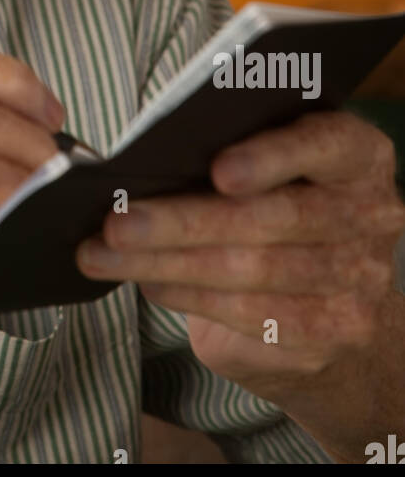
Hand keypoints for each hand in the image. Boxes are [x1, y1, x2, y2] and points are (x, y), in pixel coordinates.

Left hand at [76, 111, 404, 403]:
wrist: (340, 302)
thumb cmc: (284, 205)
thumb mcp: (277, 166)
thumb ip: (234, 152)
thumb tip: (146, 160)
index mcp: (358, 155)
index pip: (324, 144)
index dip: (271, 157)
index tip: (218, 170)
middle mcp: (370, 214)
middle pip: (272, 219)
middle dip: (184, 221)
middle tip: (117, 221)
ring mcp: (357, 279)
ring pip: (251, 273)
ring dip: (165, 264)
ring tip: (104, 254)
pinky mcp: (332, 332)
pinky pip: (249, 313)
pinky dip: (186, 295)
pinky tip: (146, 281)